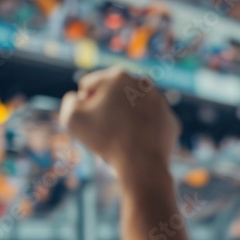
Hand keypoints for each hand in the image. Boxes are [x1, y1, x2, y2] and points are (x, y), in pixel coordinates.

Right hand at [59, 66, 180, 176]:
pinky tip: (138, 145)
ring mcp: (161, 102)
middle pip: (114, 96)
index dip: (83, 105)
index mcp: (118, 76)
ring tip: (121, 139)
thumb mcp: (72, 118)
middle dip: (106, 110)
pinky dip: (143, 134)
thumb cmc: (106, 138)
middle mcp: (143, 83)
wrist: (142, 164)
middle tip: (104, 131)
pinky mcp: (170, 121)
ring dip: (125, 121)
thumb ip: (69, 102)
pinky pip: (150, 126)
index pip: (90, 86)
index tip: (90, 121)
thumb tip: (78, 98)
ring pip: (134, 110)